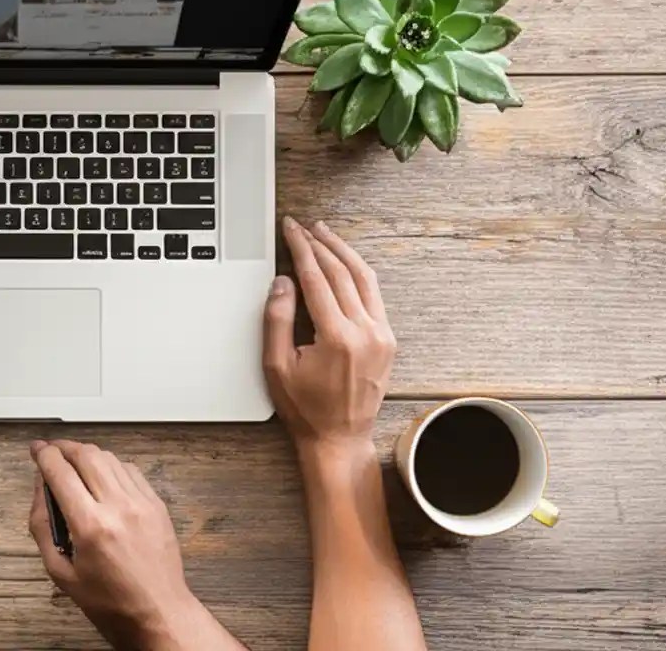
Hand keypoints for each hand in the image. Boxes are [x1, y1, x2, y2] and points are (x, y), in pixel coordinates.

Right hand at [27, 440, 243, 650]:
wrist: (158, 613)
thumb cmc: (108, 601)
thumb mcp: (60, 572)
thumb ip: (43, 527)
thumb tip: (40, 489)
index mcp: (90, 526)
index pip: (61, 472)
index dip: (44, 455)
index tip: (36, 449)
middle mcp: (118, 507)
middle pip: (86, 455)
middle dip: (64, 447)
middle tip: (51, 450)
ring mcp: (142, 503)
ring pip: (110, 458)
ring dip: (87, 454)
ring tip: (74, 462)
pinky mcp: (157, 505)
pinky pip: (131, 471)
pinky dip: (112, 466)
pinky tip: (103, 476)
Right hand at [263, 217, 395, 453]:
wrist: (339, 439)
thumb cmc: (305, 409)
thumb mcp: (277, 367)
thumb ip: (277, 320)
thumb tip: (282, 282)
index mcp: (337, 337)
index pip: (316, 278)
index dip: (300, 249)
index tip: (291, 230)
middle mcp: (365, 332)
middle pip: (342, 272)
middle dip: (320, 245)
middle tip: (304, 227)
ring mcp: (381, 336)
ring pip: (364, 279)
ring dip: (343, 252)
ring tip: (325, 234)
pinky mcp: (388, 341)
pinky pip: (373, 296)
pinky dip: (357, 274)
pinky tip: (344, 264)